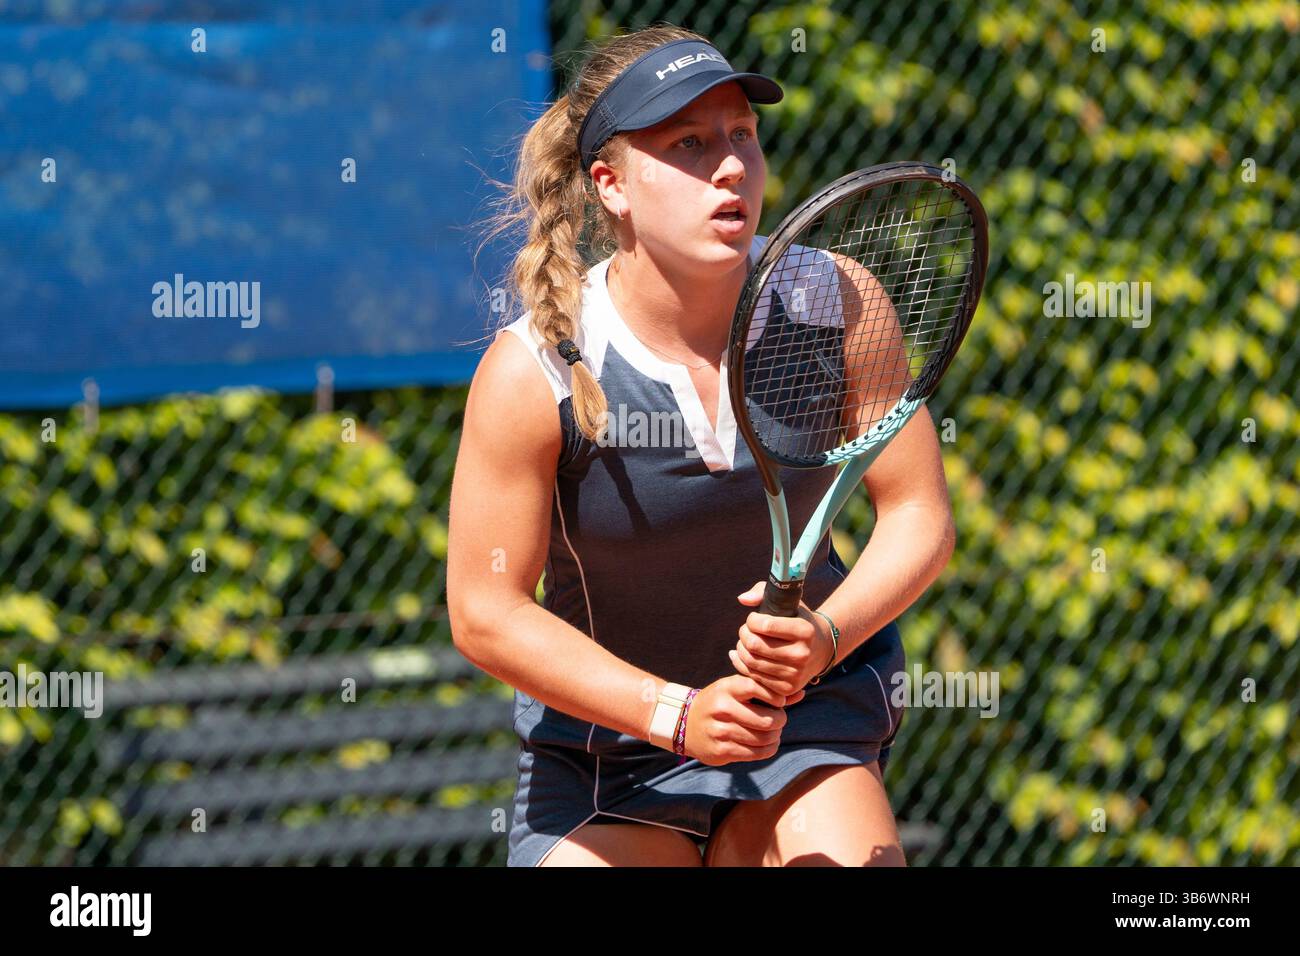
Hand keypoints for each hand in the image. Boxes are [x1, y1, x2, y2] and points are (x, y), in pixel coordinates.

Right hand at [681, 675, 805, 766]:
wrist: (683, 724)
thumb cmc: (719, 702)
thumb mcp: (736, 689)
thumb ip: (767, 690)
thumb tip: (801, 692)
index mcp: (726, 688)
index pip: (757, 687)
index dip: (776, 696)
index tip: (778, 701)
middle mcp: (722, 709)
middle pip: (768, 719)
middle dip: (780, 721)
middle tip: (778, 720)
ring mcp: (720, 731)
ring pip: (764, 738)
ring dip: (775, 737)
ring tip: (773, 732)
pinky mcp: (721, 751)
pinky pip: (756, 753)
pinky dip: (768, 749)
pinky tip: (766, 744)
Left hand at [728, 580, 834, 696]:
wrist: (822, 649)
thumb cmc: (798, 620)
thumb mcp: (788, 602)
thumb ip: (763, 592)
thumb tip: (742, 599)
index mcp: (805, 631)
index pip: (764, 625)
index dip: (751, 620)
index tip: (754, 618)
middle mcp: (802, 654)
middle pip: (754, 644)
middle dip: (743, 634)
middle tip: (746, 630)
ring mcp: (795, 674)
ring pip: (751, 661)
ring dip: (741, 648)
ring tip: (745, 641)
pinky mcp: (787, 688)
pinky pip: (754, 677)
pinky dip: (742, 664)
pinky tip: (742, 654)